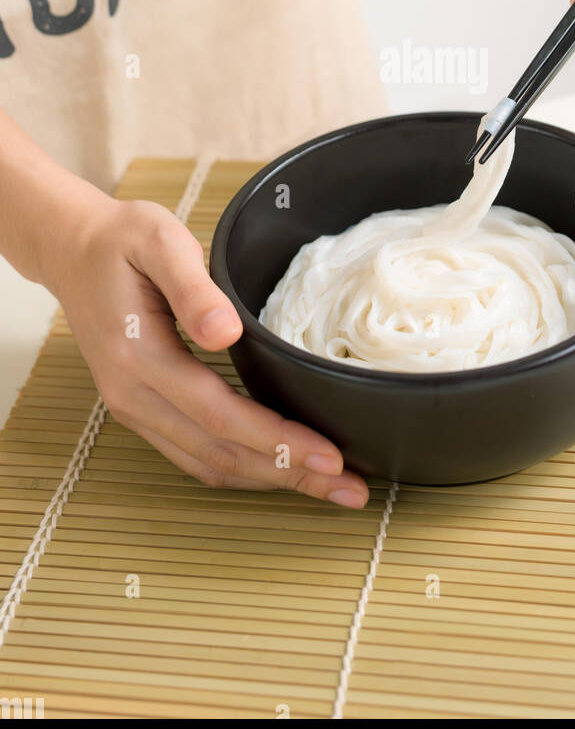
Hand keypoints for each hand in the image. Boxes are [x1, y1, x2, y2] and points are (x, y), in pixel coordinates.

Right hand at [48, 192, 368, 506]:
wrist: (72, 251)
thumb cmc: (120, 240)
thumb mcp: (157, 241)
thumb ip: (191, 287)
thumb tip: (224, 332)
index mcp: (139, 357)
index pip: (219, 415)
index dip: (276, 441)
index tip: (328, 454)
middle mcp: (133, 396)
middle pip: (220, 454)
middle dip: (289, 474)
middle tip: (349, 488)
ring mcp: (135, 409)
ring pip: (209, 465)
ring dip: (272, 480)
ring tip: (330, 485)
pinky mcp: (143, 409)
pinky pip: (196, 455)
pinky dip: (244, 468)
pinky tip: (281, 468)